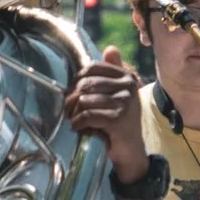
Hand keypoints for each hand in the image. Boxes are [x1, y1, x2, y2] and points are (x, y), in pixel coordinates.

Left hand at [64, 47, 145, 172]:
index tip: (73, 93)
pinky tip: (77, 128)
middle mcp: (128, 86)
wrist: (131, 150)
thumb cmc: (119, 121)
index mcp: (127, 76)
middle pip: (86, 84)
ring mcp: (124, 102)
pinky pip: (87, 115)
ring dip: (74, 113)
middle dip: (72, 98)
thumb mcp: (117, 94)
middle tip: (69, 110)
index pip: (92, 68)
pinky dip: (78, 123)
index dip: (77, 80)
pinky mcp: (118, 119)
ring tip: (75, 120)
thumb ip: (112, 73)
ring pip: (84, 100)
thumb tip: (111, 48)